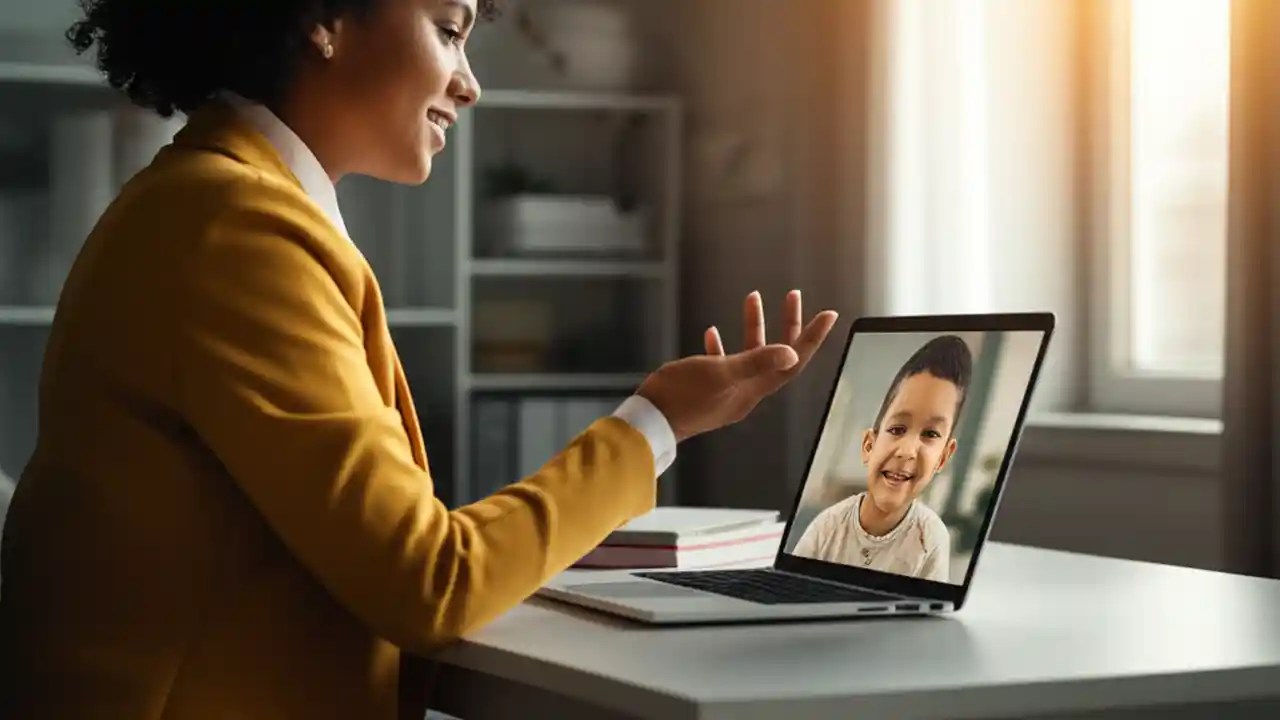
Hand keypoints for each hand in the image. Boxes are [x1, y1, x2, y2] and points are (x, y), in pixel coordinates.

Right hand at [637, 290, 838, 442]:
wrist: (651, 422)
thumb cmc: (683, 397)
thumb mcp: (721, 374)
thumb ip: (755, 362)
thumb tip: (792, 352)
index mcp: (754, 388)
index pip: (793, 360)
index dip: (812, 337)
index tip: (828, 314)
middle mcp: (746, 390)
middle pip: (777, 354)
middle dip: (787, 323)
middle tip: (793, 296)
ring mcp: (726, 389)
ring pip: (749, 352)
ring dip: (754, 325)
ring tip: (753, 298)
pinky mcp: (706, 388)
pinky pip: (722, 362)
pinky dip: (722, 345)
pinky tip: (712, 332)